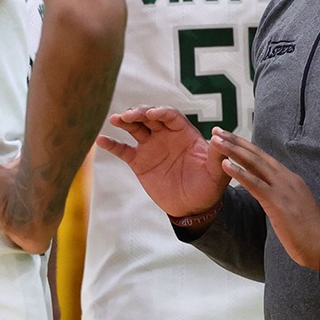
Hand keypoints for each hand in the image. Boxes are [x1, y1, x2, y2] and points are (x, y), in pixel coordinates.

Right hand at [95, 107, 225, 217]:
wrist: (193, 207)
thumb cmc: (208, 186)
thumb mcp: (217, 171)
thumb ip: (217, 153)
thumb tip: (219, 135)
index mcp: (184, 133)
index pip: (170, 115)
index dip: (160, 112)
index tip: (152, 113)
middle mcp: (166, 135)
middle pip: (150, 117)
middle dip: (140, 113)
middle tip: (129, 115)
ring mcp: (151, 147)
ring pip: (135, 128)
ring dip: (125, 121)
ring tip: (115, 119)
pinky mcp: (139, 162)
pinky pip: (123, 150)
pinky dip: (112, 144)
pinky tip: (100, 140)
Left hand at [213, 129, 319, 272]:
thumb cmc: (309, 231)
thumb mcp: (294, 206)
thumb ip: (280, 195)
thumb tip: (267, 193)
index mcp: (290, 179)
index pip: (264, 158)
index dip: (245, 146)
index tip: (229, 137)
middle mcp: (286, 178)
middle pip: (257, 155)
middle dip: (235, 141)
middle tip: (217, 131)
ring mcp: (282, 188)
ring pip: (254, 164)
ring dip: (233, 150)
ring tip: (216, 141)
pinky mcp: (277, 202)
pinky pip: (254, 184)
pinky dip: (239, 172)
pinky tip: (225, 164)